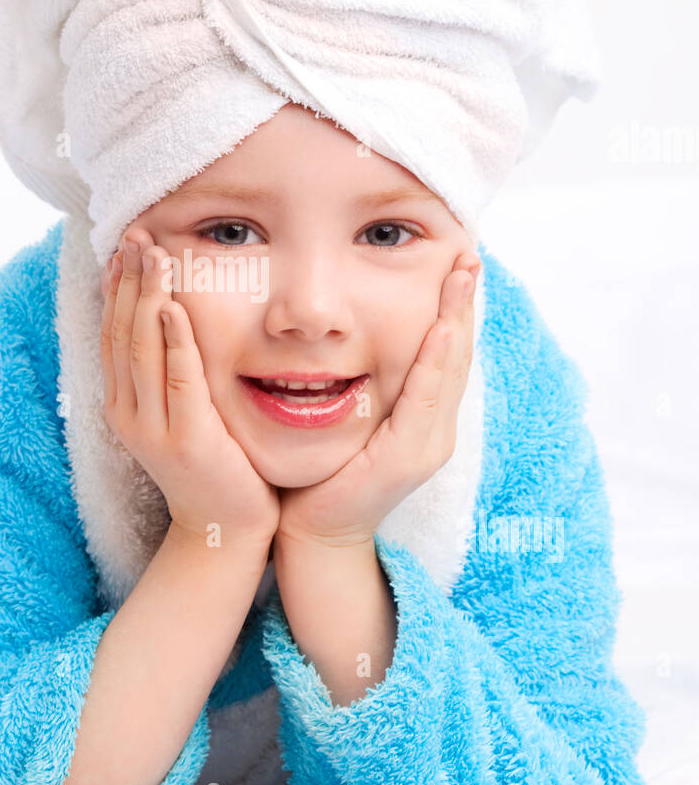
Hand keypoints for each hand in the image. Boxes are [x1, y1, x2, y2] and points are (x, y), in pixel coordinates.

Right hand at [99, 227, 280, 554]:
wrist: (223, 532)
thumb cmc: (214, 465)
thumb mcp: (181, 413)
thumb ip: (170, 371)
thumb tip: (170, 317)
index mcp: (123, 405)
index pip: (113, 334)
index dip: (116, 288)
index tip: (124, 246)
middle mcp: (128, 414)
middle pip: (121, 333)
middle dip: (128, 280)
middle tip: (136, 234)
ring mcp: (153, 429)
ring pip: (142, 350)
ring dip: (148, 297)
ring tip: (154, 254)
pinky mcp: (187, 440)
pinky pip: (178, 379)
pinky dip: (175, 340)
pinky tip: (178, 307)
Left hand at [275, 250, 480, 549]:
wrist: (314, 533)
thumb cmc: (322, 472)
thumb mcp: (349, 414)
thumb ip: (361, 380)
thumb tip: (348, 331)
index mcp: (424, 416)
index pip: (446, 350)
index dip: (454, 306)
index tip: (457, 260)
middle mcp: (436, 427)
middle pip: (458, 351)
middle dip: (464, 300)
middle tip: (469, 252)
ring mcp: (428, 444)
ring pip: (450, 368)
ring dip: (457, 317)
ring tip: (463, 274)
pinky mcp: (409, 458)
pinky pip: (426, 399)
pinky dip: (434, 362)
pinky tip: (438, 329)